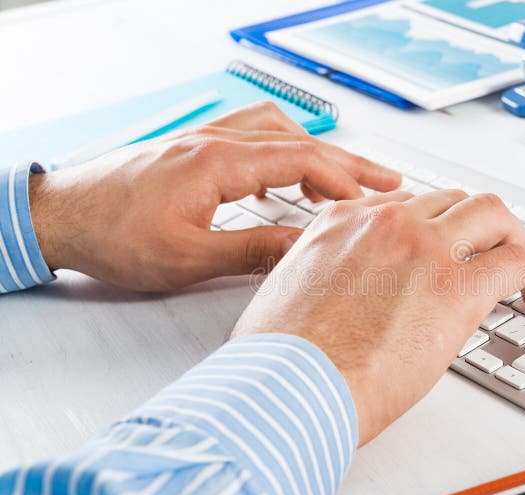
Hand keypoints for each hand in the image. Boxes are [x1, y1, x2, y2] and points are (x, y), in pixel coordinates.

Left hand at [28, 102, 400, 290]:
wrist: (63, 216)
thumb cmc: (113, 235)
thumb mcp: (189, 257)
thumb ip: (253, 250)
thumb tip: (304, 248)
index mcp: (217, 163)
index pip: (301, 159)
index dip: (345, 179)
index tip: (375, 200)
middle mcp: (215, 142)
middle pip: (300, 140)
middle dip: (348, 161)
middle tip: (386, 179)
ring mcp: (204, 140)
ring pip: (279, 131)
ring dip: (317, 152)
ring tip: (344, 179)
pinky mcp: (195, 148)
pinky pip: (254, 136)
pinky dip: (285, 150)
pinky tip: (287, 175)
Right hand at [232, 190, 524, 444]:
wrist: (286, 388)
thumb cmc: (279, 359)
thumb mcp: (285, 294)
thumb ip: (320, 277)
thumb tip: (337, 295)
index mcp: (342, 223)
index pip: (406, 205)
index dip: (433, 227)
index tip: (444, 248)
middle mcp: (386, 223)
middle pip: (453, 202)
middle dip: (477, 227)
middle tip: (490, 254)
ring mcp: (423, 247)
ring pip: (492, 215)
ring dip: (513, 239)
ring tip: (522, 271)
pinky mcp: (457, 286)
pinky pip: (518, 261)